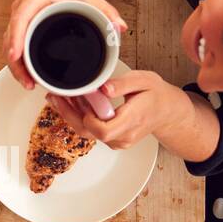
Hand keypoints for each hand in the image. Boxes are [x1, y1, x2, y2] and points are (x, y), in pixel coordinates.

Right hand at [2, 0, 126, 89]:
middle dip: (16, 64)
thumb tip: (119, 28)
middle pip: (10, 39)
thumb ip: (105, 10)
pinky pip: (13, 42)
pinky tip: (27, 73)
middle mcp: (22, 8)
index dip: (16, 39)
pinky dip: (18, 59)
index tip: (16, 56)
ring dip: (16, 65)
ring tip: (29, 84)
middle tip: (29, 83)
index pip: (20, 20)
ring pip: (9, 44)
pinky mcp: (21, 23)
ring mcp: (19, 16)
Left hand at [45, 70, 192, 149]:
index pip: (104, 130)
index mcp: (133, 119)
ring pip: (88, 134)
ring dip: (73, 116)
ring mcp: (119, 141)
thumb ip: (123, 84)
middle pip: (90, 133)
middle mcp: (125, 134)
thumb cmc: (156, 95)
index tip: (79, 100)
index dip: (87, 119)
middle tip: (56, 96)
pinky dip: (81, 119)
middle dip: (70, 115)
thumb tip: (103, 88)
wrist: (167, 112)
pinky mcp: (114, 141)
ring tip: (62, 97)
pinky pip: (93, 134)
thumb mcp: (144, 80)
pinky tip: (75, 104)